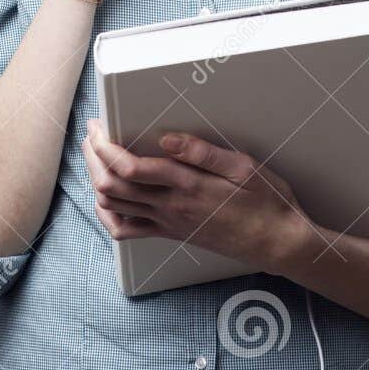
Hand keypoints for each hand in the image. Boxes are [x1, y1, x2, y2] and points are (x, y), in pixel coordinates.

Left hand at [82, 118, 311, 272]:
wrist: (276, 242)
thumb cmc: (265, 201)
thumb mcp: (243, 166)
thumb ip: (202, 152)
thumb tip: (167, 137)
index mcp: (186, 186)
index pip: (128, 167)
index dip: (105, 146)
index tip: (98, 127)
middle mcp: (171, 207)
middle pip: (111, 185)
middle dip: (93, 157)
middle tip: (91, 135)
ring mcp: (168, 223)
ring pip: (114, 206)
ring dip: (97, 179)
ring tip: (95, 157)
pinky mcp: (171, 234)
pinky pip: (127, 230)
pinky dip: (109, 213)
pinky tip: (107, 198)